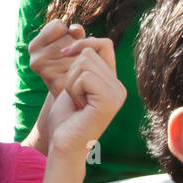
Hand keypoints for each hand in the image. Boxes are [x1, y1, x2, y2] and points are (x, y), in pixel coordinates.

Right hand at [26, 18, 86, 96]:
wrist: (73, 97)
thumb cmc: (72, 63)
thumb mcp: (69, 43)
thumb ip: (74, 31)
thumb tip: (77, 31)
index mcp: (34, 47)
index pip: (58, 25)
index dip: (67, 34)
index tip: (66, 46)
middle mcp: (36, 60)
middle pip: (69, 38)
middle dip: (77, 46)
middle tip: (73, 60)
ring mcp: (46, 73)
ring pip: (76, 52)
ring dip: (82, 57)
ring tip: (77, 69)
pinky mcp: (58, 84)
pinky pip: (80, 66)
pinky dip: (85, 70)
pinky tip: (80, 78)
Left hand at [44, 38, 125, 158]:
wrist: (63, 145)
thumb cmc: (65, 118)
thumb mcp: (74, 85)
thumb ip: (83, 66)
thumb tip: (81, 37)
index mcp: (113, 82)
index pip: (104, 44)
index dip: (84, 43)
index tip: (66, 54)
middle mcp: (119, 87)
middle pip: (90, 52)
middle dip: (72, 72)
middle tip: (74, 97)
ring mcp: (117, 94)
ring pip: (85, 63)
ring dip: (71, 82)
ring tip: (76, 102)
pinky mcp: (109, 100)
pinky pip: (84, 77)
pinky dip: (73, 90)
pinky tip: (78, 107)